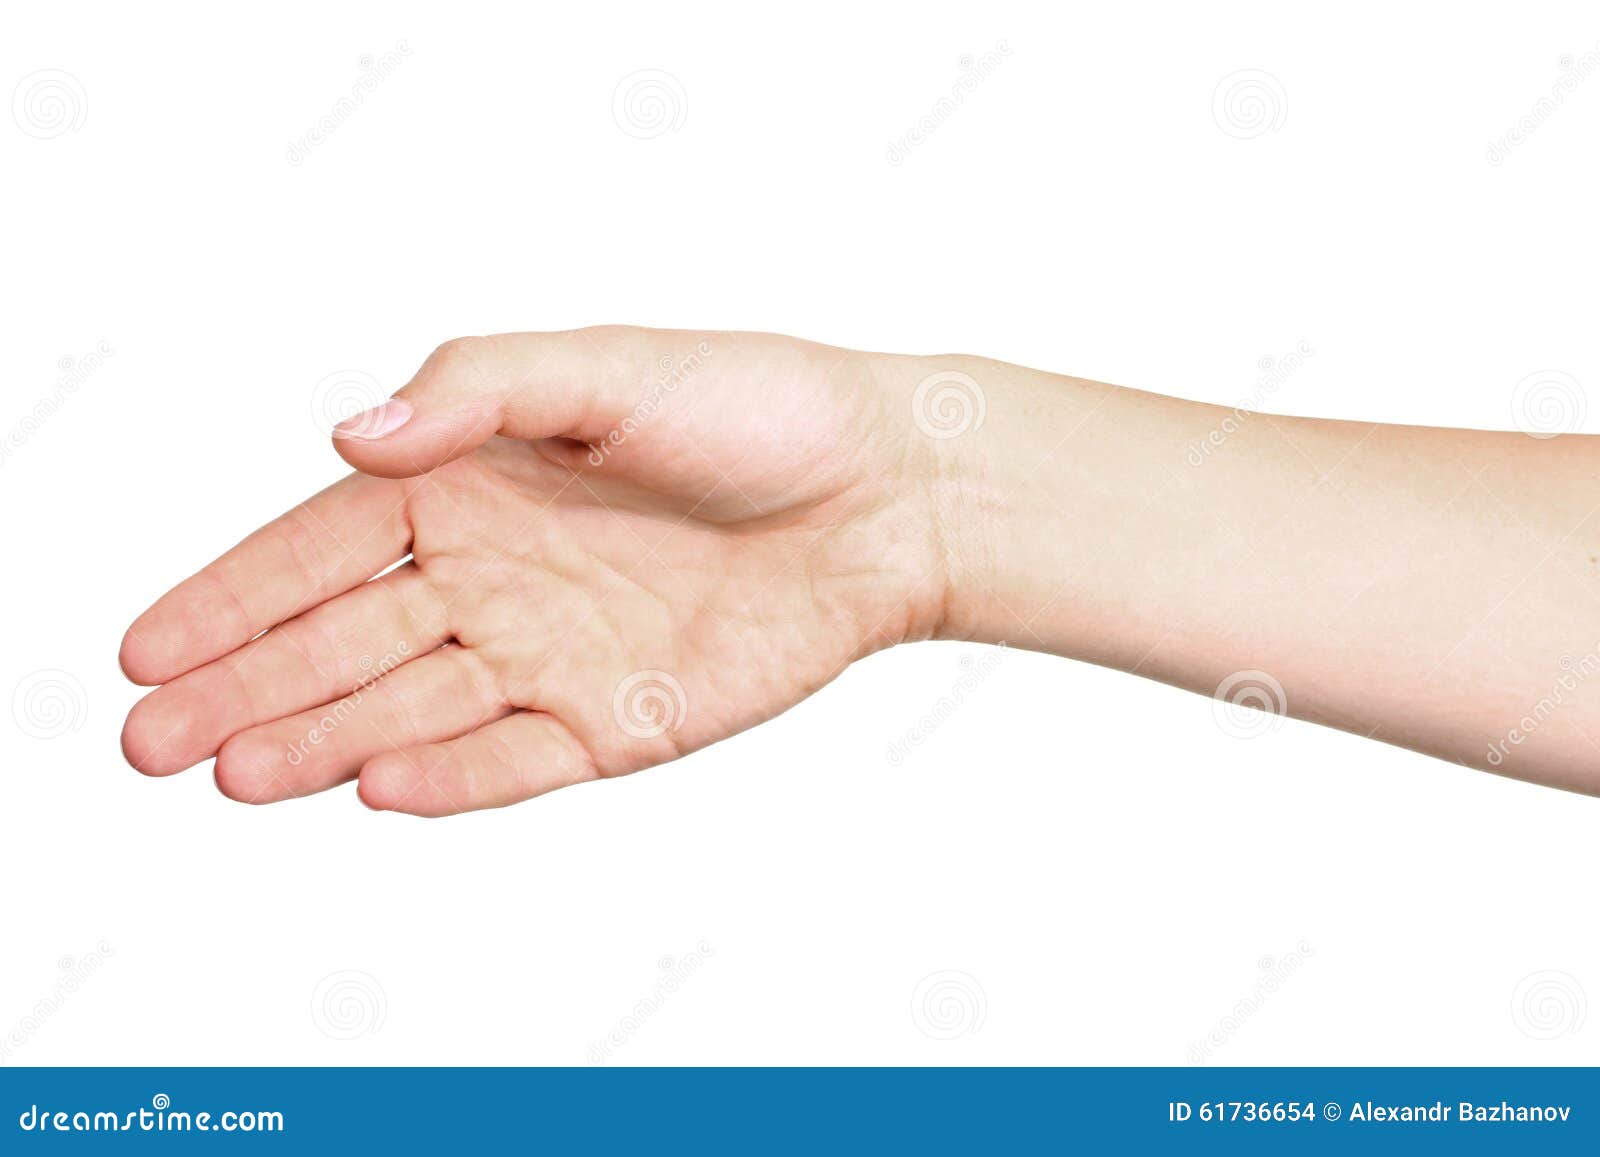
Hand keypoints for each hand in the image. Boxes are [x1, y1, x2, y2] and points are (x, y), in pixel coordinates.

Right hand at [120, 328, 952, 814]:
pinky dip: (449, 777)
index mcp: (472, 484)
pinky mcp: (618, 720)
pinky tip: (375, 786)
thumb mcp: (605, 369)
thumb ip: (478, 390)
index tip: (143, 651)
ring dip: (322, 742)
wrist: (888, 493)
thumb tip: (352, 434)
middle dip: (241, 690)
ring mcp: (551, 655)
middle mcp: (495, 577)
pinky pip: (515, 759)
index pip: (318, 551)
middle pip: (340, 642)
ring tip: (232, 775)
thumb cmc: (755, 406)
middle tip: (147, 743)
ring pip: (409, 709)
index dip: (226, 599)